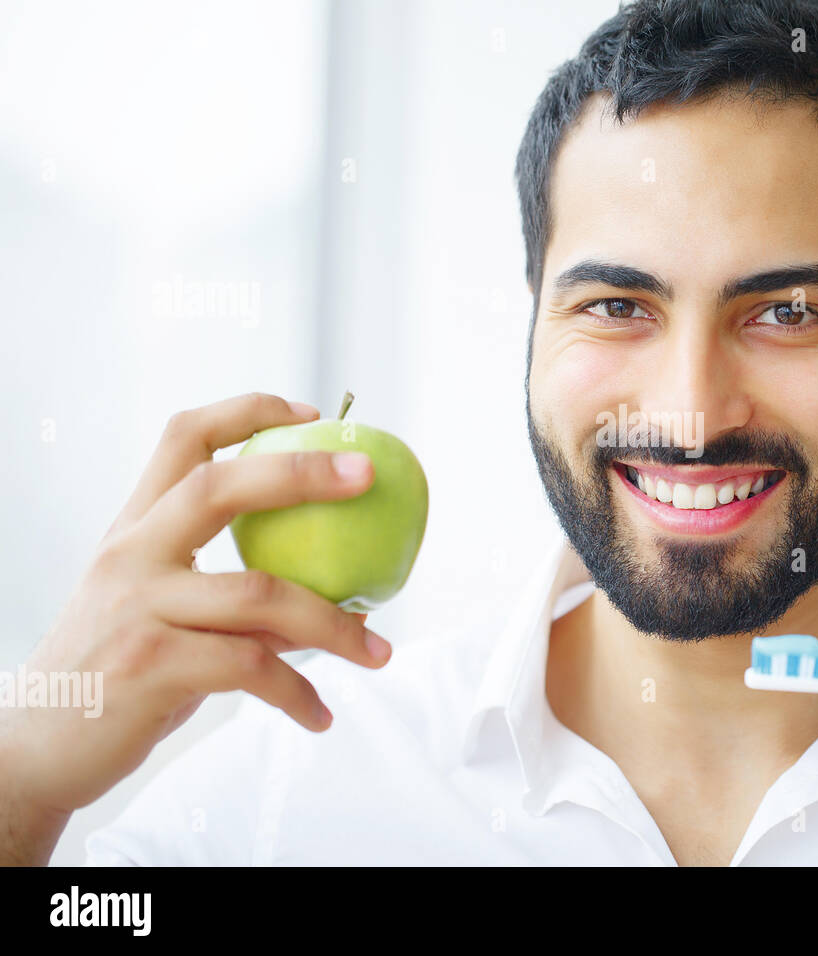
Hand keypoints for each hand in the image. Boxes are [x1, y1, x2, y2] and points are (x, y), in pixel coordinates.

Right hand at [0, 392, 392, 863]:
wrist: (37, 751)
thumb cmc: (116, 674)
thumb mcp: (157, 611)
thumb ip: (226, 590)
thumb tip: (330, 588)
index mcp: (135, 530)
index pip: (183, 439)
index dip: (248, 412)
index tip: (311, 414)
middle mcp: (131, 557)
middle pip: (218, 488)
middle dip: (302, 473)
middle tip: (369, 474)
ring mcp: (137, 609)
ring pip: (260, 595)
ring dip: (334, 625)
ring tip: (379, 651)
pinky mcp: (149, 667)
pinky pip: (252, 669)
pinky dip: (298, 692)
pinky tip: (319, 715)